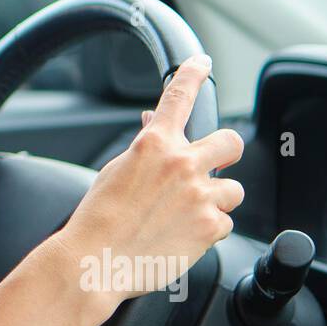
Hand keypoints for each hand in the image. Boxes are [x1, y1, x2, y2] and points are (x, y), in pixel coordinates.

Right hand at [49, 54, 244, 315]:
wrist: (94, 261)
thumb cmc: (98, 219)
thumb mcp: (116, 171)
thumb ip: (145, 149)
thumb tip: (156, 126)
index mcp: (154, 145)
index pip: (178, 96)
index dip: (193, 74)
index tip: (201, 64)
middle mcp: (181, 164)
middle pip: (230, 143)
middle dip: (223, 153)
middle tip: (209, 167)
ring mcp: (200, 196)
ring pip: (232, 190)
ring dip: (215, 200)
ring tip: (186, 216)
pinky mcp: (210, 227)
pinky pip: (225, 224)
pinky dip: (208, 231)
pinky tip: (183, 237)